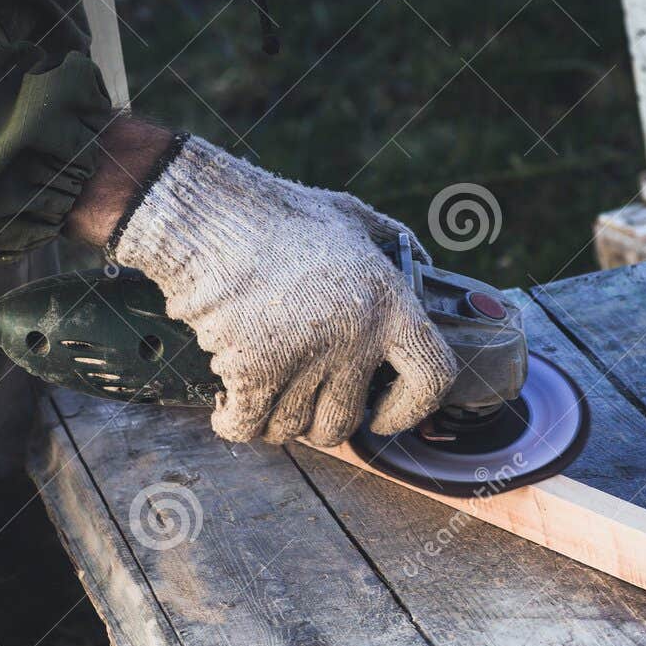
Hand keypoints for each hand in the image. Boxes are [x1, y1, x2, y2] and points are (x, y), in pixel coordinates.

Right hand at [110, 136, 456, 444]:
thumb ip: (392, 242)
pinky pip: (247, 427)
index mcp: (390, 304)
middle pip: (345, 423)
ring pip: (294, 428)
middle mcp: (355, 338)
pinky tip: (227, 405)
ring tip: (262, 395)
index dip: (410, 410)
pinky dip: (234, 424)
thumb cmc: (279, 217)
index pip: (431, 379)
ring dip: (276, 421)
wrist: (214, 217)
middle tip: (304, 403)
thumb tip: (420, 266)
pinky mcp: (254, 371)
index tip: (385, 418)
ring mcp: (305, 359)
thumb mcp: (352, 217)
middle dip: (322, 423)